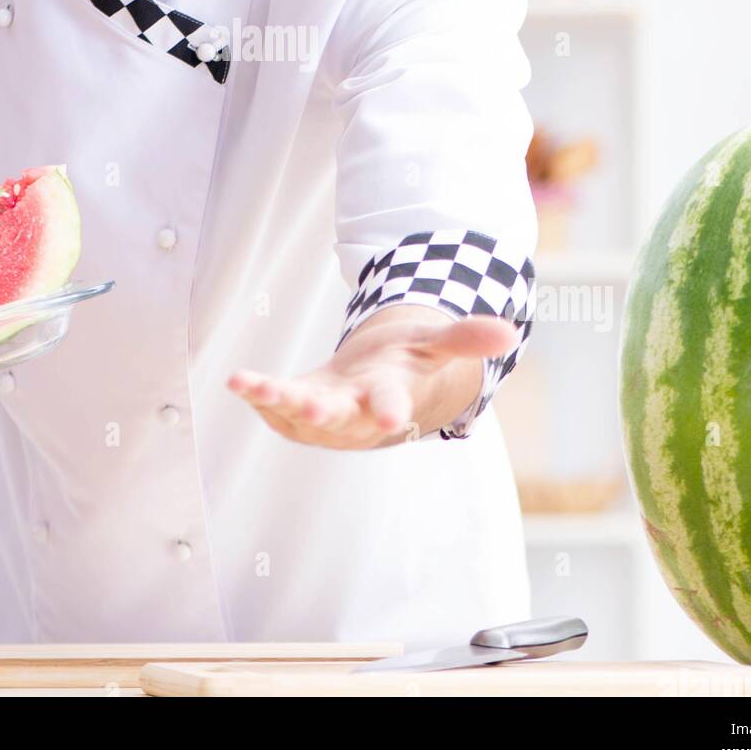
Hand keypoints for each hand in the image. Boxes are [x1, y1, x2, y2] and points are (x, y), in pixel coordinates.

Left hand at [227, 305, 520, 449]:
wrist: (375, 393)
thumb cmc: (405, 365)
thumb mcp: (434, 345)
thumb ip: (465, 338)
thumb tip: (509, 333)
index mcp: (391, 396)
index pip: (394, 405)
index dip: (392, 409)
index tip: (393, 416)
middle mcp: (356, 414)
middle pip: (339, 417)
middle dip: (323, 413)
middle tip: (309, 408)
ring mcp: (324, 417)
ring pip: (298, 414)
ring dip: (273, 400)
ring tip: (247, 382)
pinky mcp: (298, 413)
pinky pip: (275, 410)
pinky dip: (258, 398)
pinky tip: (240, 382)